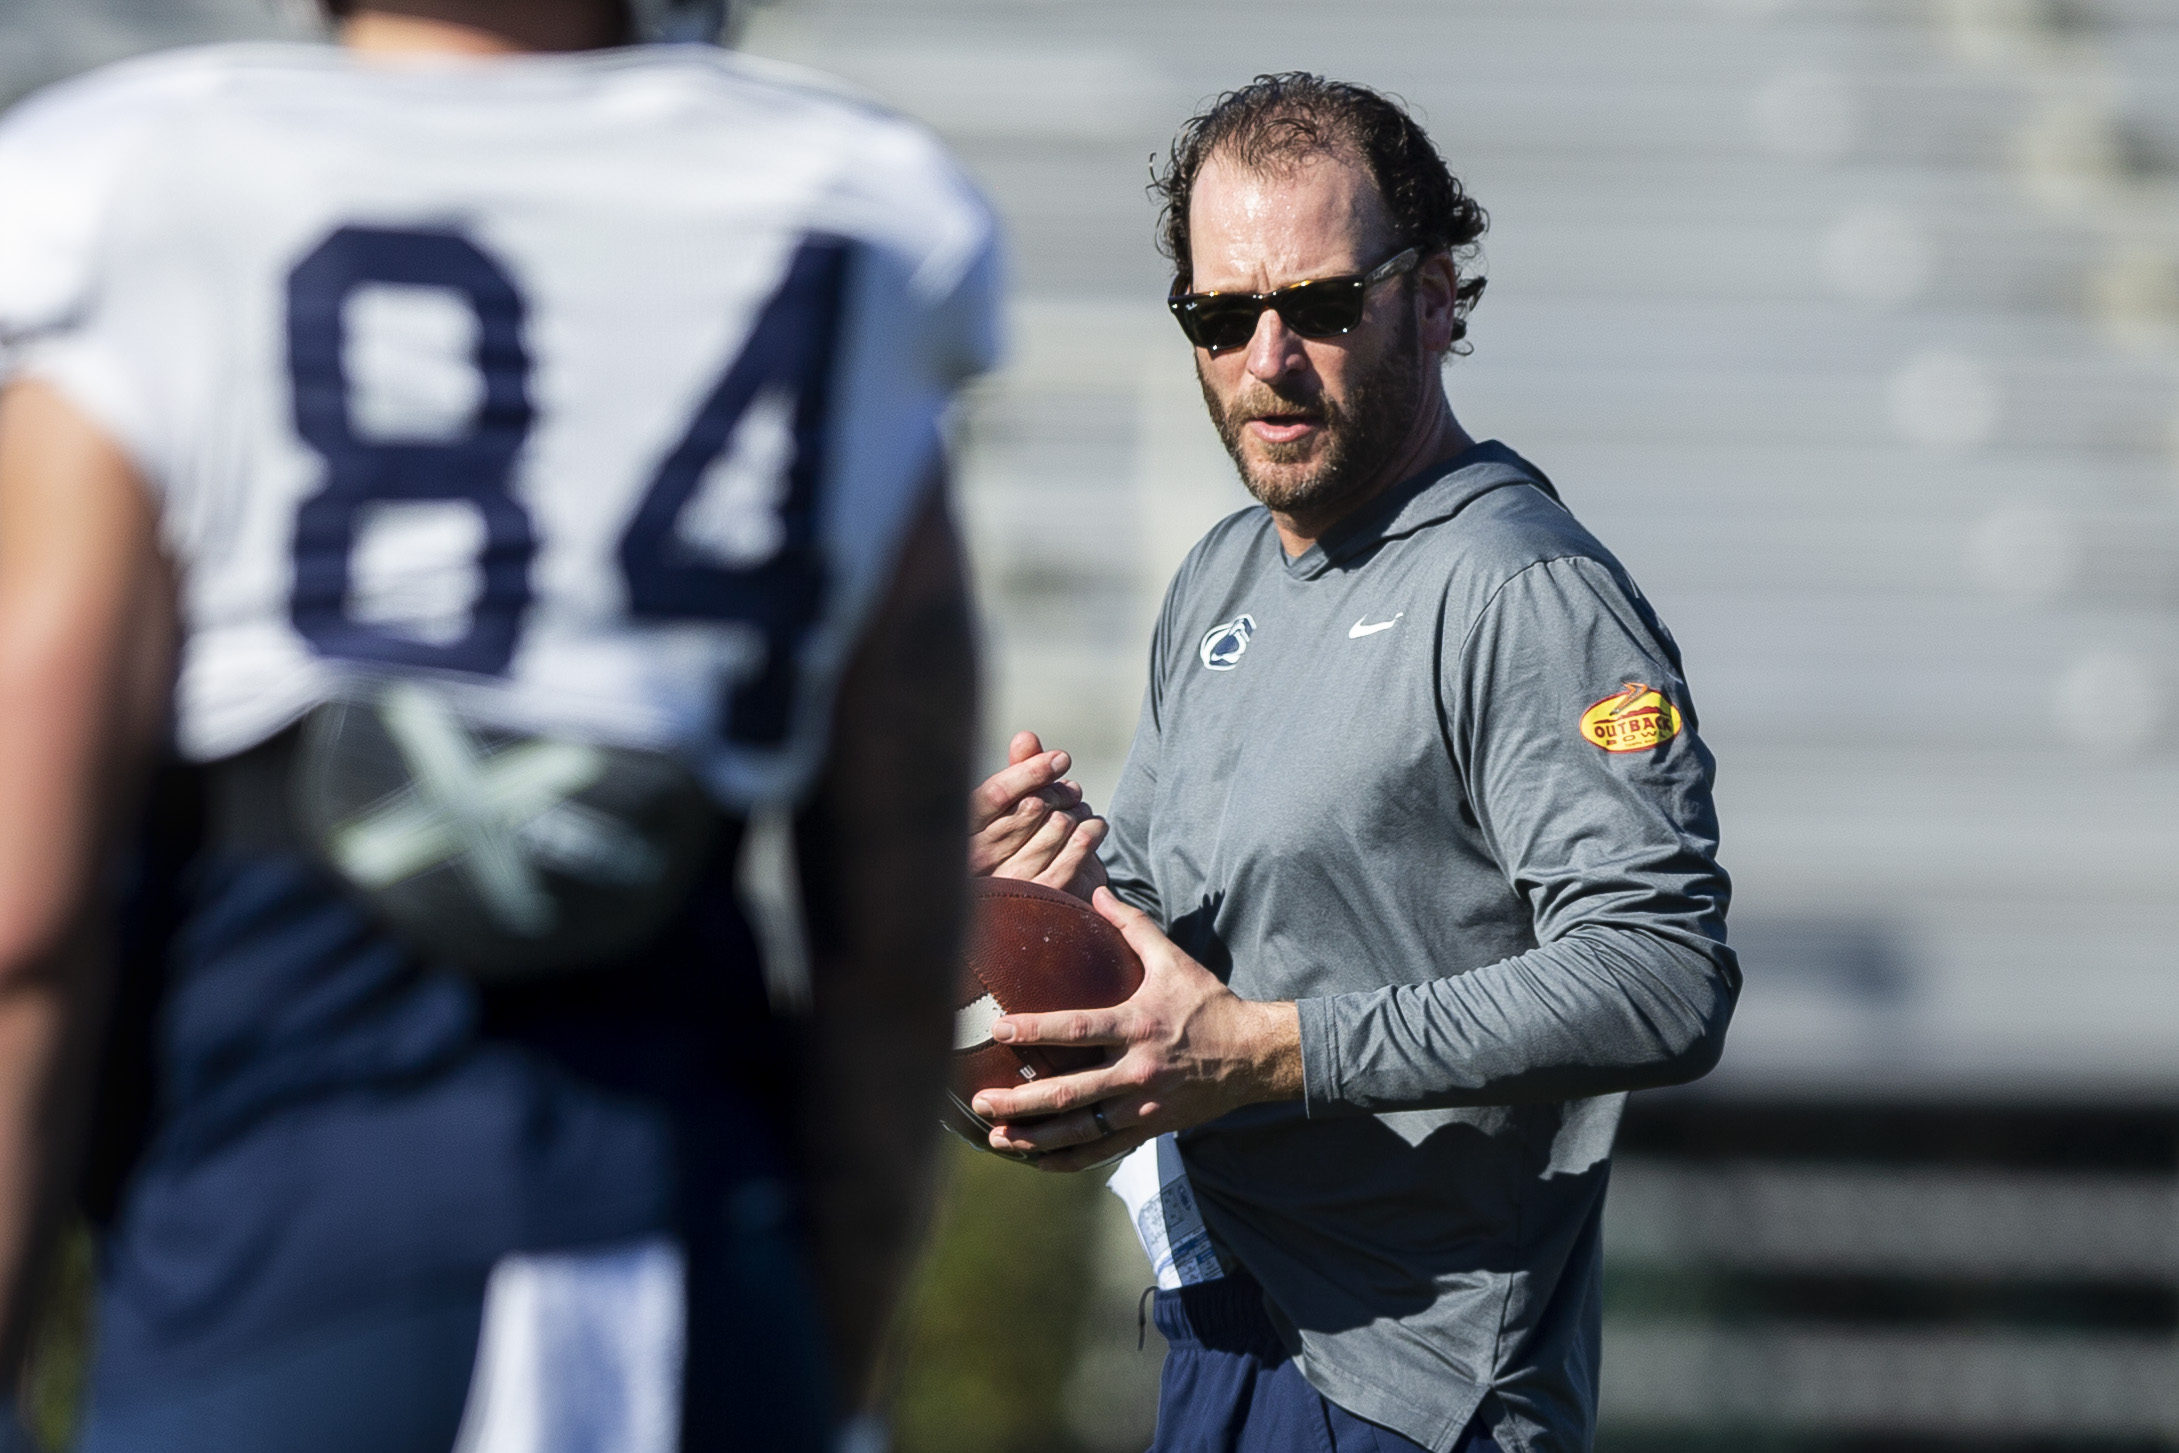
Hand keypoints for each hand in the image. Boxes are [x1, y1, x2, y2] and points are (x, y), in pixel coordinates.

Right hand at [967, 730, 1107, 898]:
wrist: (1038, 906)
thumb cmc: (1017, 845)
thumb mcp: (1010, 806)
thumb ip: (1016, 770)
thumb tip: (1025, 736)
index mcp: (964, 832)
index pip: (995, 794)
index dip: (1030, 771)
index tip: (1061, 758)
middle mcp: (981, 859)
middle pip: (1032, 806)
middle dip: (1060, 792)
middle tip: (1072, 792)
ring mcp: (1013, 880)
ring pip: (1059, 825)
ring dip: (1079, 811)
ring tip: (1081, 812)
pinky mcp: (1046, 893)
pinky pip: (1077, 848)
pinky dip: (1093, 830)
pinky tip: (1095, 827)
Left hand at [970, 888, 1302, 1171]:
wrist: (1254, 1057)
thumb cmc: (1210, 1006)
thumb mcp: (1175, 961)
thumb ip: (1133, 926)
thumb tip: (1097, 892)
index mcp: (1139, 1027)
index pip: (1079, 1030)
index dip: (1036, 1031)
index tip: (999, 1030)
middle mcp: (1138, 1072)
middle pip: (1070, 1094)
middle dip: (1022, 1101)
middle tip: (981, 1100)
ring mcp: (1143, 1108)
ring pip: (1081, 1131)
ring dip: (1035, 1137)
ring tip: (996, 1137)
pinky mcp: (1149, 1130)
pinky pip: (1101, 1152)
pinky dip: (1066, 1159)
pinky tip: (1035, 1158)